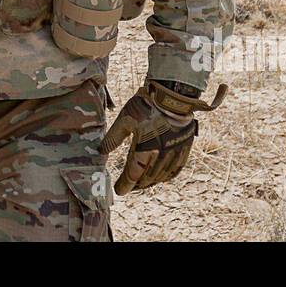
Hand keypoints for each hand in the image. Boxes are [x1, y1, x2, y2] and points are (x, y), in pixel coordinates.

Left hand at [100, 80, 225, 194]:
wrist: (172, 96)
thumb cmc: (146, 105)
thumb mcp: (125, 119)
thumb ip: (113, 138)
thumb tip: (101, 151)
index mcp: (144, 149)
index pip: (133, 174)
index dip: (125, 185)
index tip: (119, 191)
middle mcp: (160, 155)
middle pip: (147, 178)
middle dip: (137, 184)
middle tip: (129, 186)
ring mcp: (174, 152)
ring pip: (161, 176)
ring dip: (151, 182)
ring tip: (143, 183)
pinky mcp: (184, 147)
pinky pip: (176, 169)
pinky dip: (167, 176)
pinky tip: (161, 177)